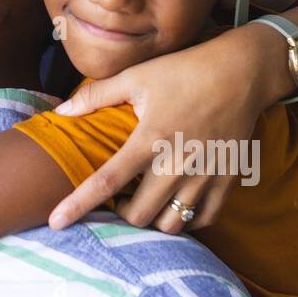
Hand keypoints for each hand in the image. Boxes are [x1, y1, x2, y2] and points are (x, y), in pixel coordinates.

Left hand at [48, 27, 276, 234]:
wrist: (241, 72)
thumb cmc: (184, 71)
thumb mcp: (137, 76)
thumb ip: (95, 96)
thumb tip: (61, 112)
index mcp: (149, 139)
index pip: (106, 181)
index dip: (78, 205)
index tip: (55, 222)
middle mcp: (177, 164)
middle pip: (138, 215)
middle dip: (119, 215)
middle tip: (117, 199)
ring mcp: (204, 176)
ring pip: (170, 225)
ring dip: (151, 220)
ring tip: (144, 202)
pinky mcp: (227, 181)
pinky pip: (202, 219)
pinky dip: (185, 220)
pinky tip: (174, 204)